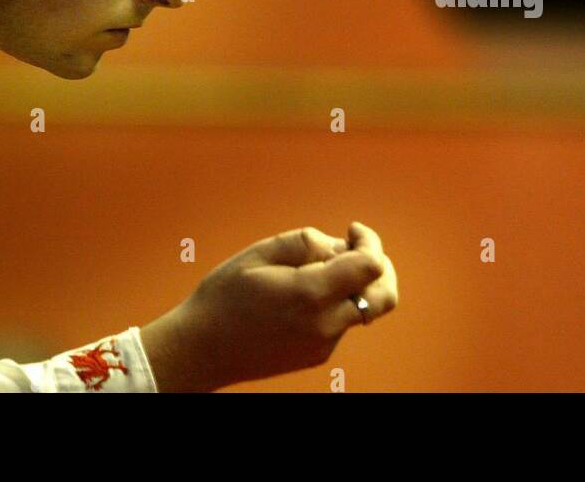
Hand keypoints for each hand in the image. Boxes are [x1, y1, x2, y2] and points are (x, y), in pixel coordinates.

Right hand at [141, 223, 397, 390]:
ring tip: (318, 269)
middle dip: (381, 266)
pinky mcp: (318, 355)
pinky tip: (303, 294)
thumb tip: (342, 246)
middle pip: (385, 295)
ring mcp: (323, 344)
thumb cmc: (224, 295)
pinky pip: (342, 322)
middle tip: (357, 248)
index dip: (370, 240)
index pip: (371, 266)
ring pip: (364, 307)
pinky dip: (337, 301)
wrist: (200, 350)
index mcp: (310, 294)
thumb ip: (309, 242)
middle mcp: (325, 325)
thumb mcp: (261, 253)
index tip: (352, 229)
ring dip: (355, 283)